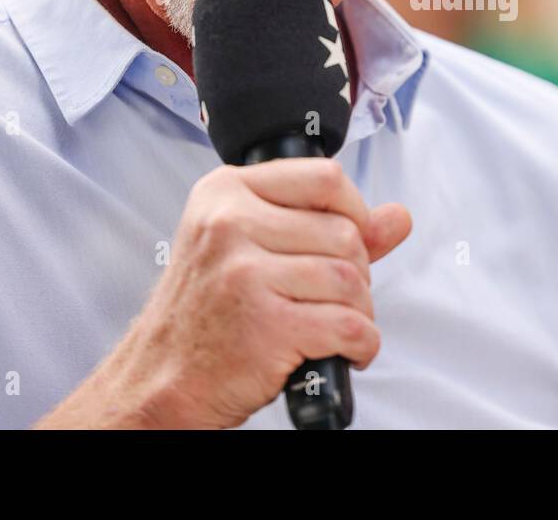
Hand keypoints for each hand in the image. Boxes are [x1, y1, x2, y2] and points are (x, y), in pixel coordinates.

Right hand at [36, 158, 411, 428]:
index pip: (324, 177)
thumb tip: (397, 217)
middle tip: (333, 298)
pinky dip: (361, 344)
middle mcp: (230, 224)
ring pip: (350, 279)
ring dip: (359, 311)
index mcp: (225, 193)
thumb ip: (325, 226)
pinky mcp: (266, 325)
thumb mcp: (250, 248)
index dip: (354, 211)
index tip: (351, 238)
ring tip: (336, 325)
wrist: (160, 379)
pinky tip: (344, 351)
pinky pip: (349, 326)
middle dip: (357, 272)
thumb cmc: (206, 314)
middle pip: (345, 233)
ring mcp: (245, 274)